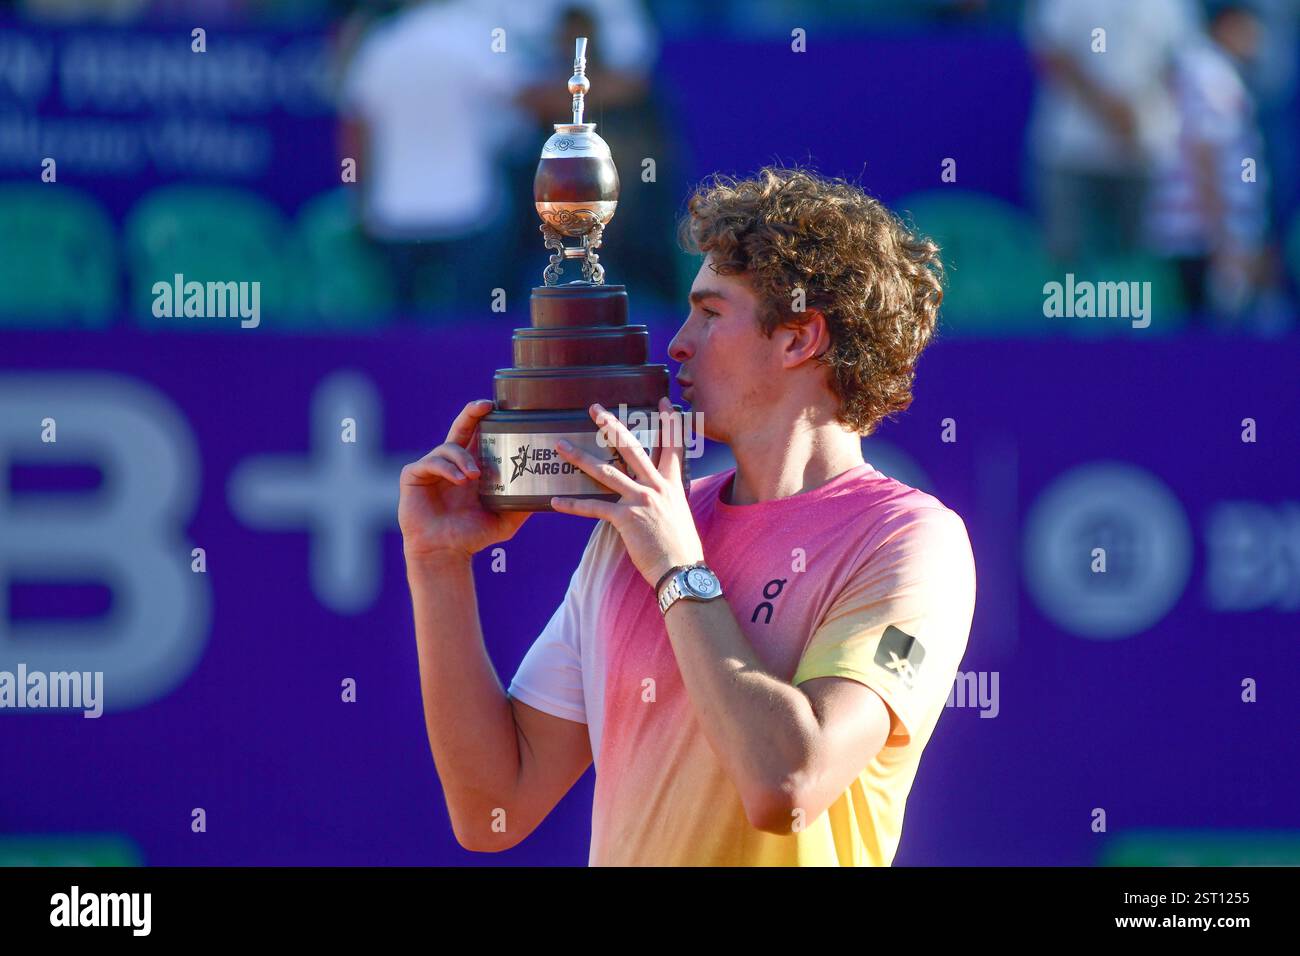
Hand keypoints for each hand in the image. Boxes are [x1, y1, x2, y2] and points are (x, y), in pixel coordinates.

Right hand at [399, 399, 530, 559]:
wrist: (444, 553)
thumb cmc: (472, 537)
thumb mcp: (504, 520)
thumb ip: (522, 506)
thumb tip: (548, 495)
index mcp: (471, 467)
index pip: (479, 436)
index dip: (487, 420)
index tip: (499, 407)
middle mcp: (451, 463)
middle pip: (461, 427)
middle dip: (472, 413)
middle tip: (485, 406)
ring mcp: (431, 468)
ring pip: (449, 447)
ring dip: (463, 458)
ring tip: (474, 476)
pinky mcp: (414, 475)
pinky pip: (431, 462)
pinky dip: (446, 468)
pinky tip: (458, 480)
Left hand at [550, 397, 703, 589]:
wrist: (681, 569)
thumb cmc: (681, 547)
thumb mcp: (680, 514)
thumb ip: (667, 499)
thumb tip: (656, 496)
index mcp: (672, 484)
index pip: (672, 446)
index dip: (669, 422)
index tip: (662, 401)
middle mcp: (656, 487)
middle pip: (631, 447)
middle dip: (611, 425)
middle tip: (595, 409)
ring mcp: (640, 500)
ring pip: (606, 471)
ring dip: (580, 457)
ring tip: (560, 446)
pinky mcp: (626, 518)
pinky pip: (593, 508)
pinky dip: (572, 505)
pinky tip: (555, 501)